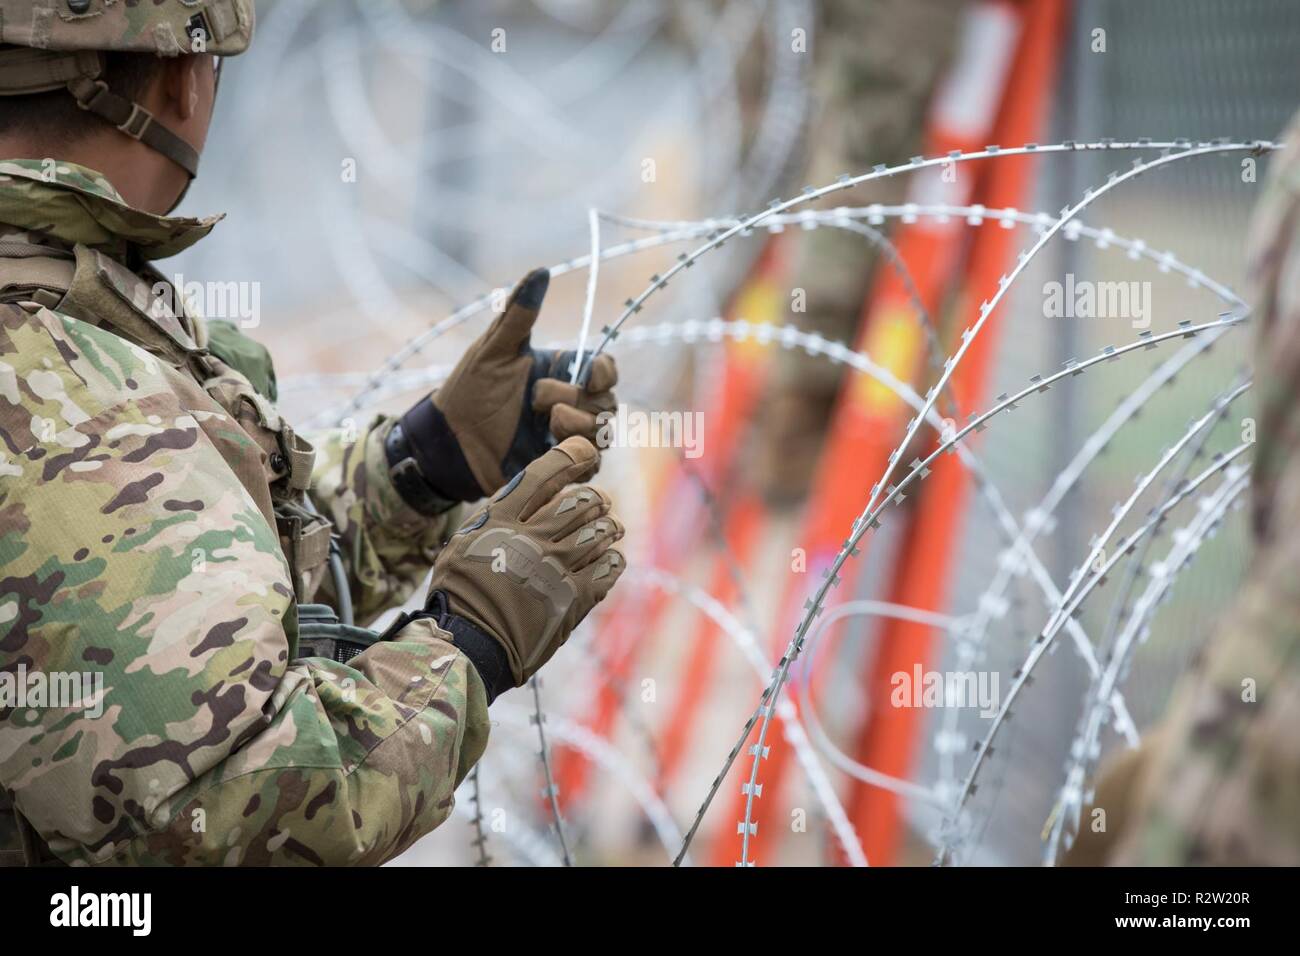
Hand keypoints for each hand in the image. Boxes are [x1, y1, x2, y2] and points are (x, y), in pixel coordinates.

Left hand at [386, 268, 617, 510]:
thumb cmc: (468, 392)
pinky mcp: (560, 465)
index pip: (605, 369)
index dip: (603, 372)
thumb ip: (519, 315)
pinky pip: (590, 463)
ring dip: (577, 427)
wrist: (449, 443)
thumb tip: (541, 270)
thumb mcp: (493, 350)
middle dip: (578, 401)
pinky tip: (549, 448)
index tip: (587, 376)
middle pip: (608, 402)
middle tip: (537, 402)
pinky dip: (576, 456)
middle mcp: (570, 404)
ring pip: (603, 433)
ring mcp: (567, 436)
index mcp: (560, 372)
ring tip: (544, 427)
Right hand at [427, 436, 625, 688]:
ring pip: (599, 531)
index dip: (571, 457)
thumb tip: (518, 503)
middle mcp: (532, 537)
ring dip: (608, 527)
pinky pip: (608, 567)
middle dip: (595, 498)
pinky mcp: (573, 597)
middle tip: (600, 503)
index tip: (586, 452)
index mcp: (500, 519)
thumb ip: (493, 521)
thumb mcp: (462, 547)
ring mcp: (555, 567)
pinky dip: (613, 560)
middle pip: (580, 501)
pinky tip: (610, 560)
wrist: (468, 646)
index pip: (543, 474)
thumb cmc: (459, 597)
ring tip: (610, 529)